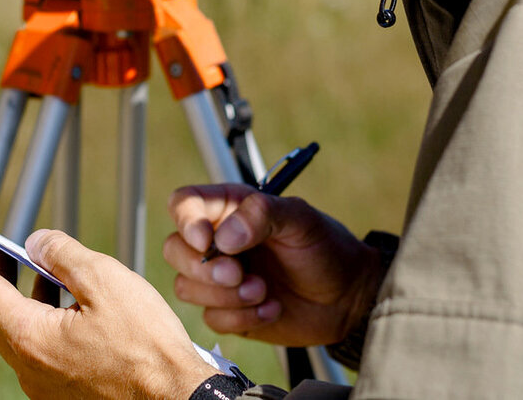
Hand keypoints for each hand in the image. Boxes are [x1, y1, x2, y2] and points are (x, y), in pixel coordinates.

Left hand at [0, 223, 212, 399]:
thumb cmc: (146, 347)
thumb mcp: (103, 280)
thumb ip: (62, 255)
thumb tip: (36, 243)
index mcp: (30, 337)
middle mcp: (29, 367)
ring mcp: (45, 385)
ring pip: (19, 329)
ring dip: (22, 293)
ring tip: (39, 264)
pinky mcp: (65, 393)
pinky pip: (40, 347)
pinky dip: (43, 316)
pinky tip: (68, 300)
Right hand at [163, 185, 384, 346]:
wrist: (348, 297)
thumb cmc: (325, 247)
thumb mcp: (300, 219)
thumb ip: (261, 215)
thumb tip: (223, 236)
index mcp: (229, 208)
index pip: (184, 204)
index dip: (185, 221)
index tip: (204, 241)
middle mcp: (217, 241)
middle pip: (174, 249)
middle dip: (203, 268)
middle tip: (238, 274)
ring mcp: (220, 279)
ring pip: (187, 287)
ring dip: (225, 295)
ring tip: (263, 291)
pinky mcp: (229, 312)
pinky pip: (212, 319)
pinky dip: (242, 317)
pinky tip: (272, 308)